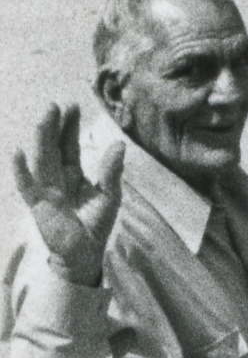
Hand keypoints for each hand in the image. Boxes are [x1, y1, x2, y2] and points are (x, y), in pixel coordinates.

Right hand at [12, 99, 122, 287]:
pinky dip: (21, 170)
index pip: (70, 145)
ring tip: (42, 119)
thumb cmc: (96, 223)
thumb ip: (112, 171)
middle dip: (53, 127)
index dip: (69, 127)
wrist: (85, 252)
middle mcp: (57, 177)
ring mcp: (46, 189)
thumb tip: (119, 143)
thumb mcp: (109, 195)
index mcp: (73, 173)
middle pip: (53, 148)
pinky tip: (18, 153)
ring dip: (41, 140)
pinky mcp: (38, 204)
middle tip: (55, 105)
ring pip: (41, 160)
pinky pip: (27, 185)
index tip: (72, 106)